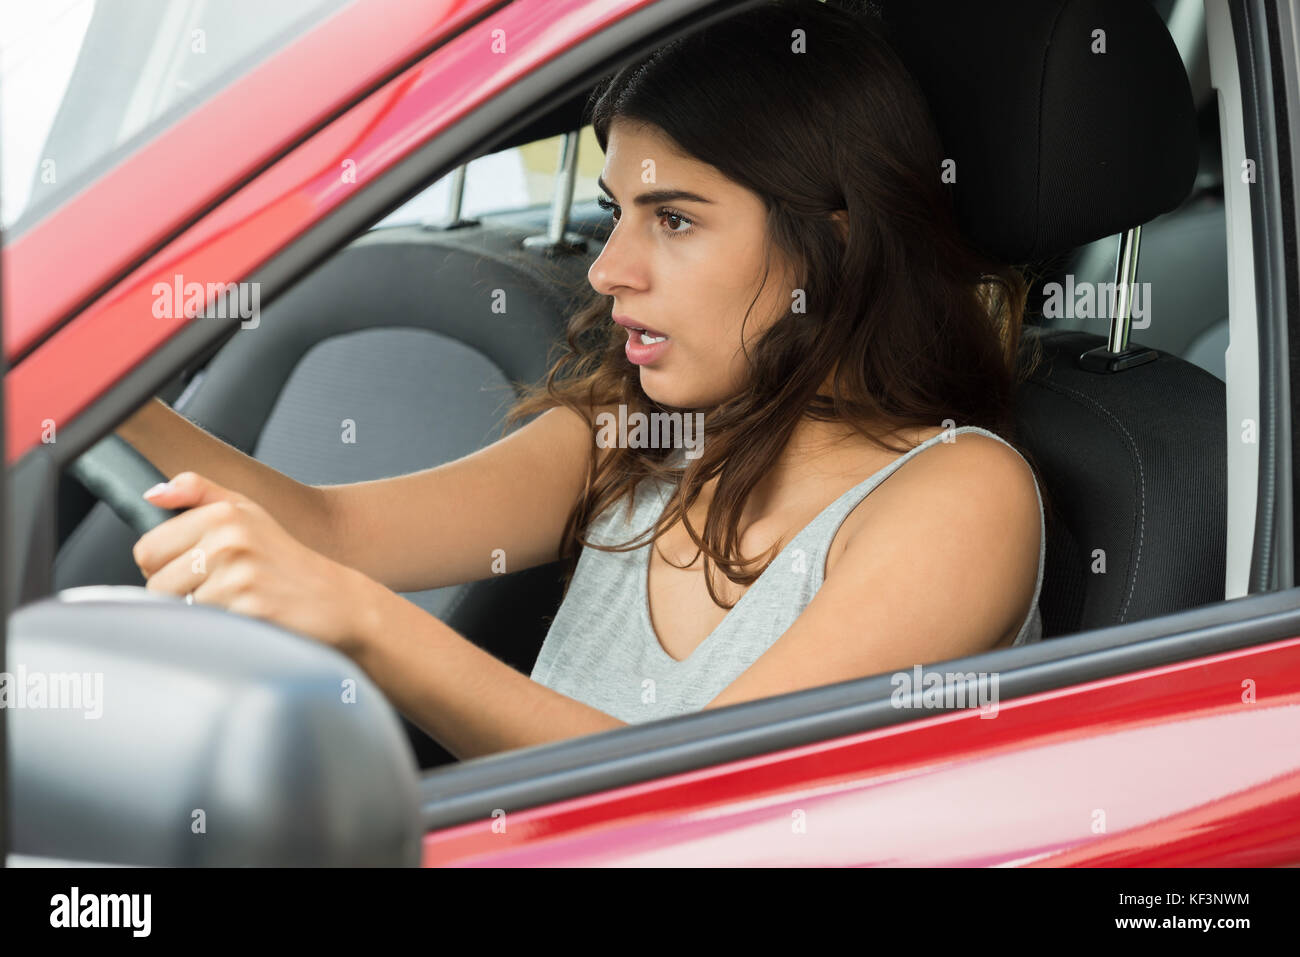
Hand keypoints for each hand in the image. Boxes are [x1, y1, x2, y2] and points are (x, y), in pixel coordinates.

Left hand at [132, 471, 373, 654]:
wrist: (337, 600)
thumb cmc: (286, 559)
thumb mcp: (248, 512)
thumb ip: (198, 492)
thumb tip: (152, 494)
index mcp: (222, 512)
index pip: (146, 549)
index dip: (165, 565)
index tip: (197, 568)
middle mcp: (229, 539)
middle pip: (156, 583)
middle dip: (180, 593)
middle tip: (220, 589)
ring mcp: (239, 575)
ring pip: (177, 608)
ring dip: (201, 614)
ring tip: (236, 603)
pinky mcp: (248, 609)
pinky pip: (202, 627)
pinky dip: (218, 629)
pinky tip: (246, 617)